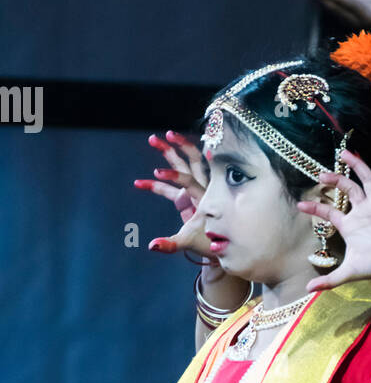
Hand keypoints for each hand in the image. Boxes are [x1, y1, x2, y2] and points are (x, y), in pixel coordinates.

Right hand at [134, 130, 215, 259]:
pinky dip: (156, 185)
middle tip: (163, 136)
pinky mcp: (186, 198)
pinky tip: (140, 183)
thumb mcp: (189, 243)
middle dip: (177, 148)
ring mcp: (193, 191)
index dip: (174, 177)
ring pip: (183, 167)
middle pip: (191, 162)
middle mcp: (201, 189)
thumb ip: (170, 244)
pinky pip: (169, 188)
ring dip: (169, 153)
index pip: (189, 181)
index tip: (156, 173)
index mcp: (205, 198)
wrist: (219, 246)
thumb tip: (152, 245)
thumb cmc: (210, 244)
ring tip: (154, 140)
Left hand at [297, 146, 370, 290]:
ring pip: (363, 179)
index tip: (300, 205)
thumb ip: (329, 280)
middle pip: (346, 189)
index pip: (328, 213)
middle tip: (321, 174)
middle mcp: (361, 211)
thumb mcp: (349, 272)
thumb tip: (307, 290)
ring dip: (355, 165)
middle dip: (334, 179)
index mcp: (349, 225)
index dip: (314, 209)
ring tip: (345, 153)